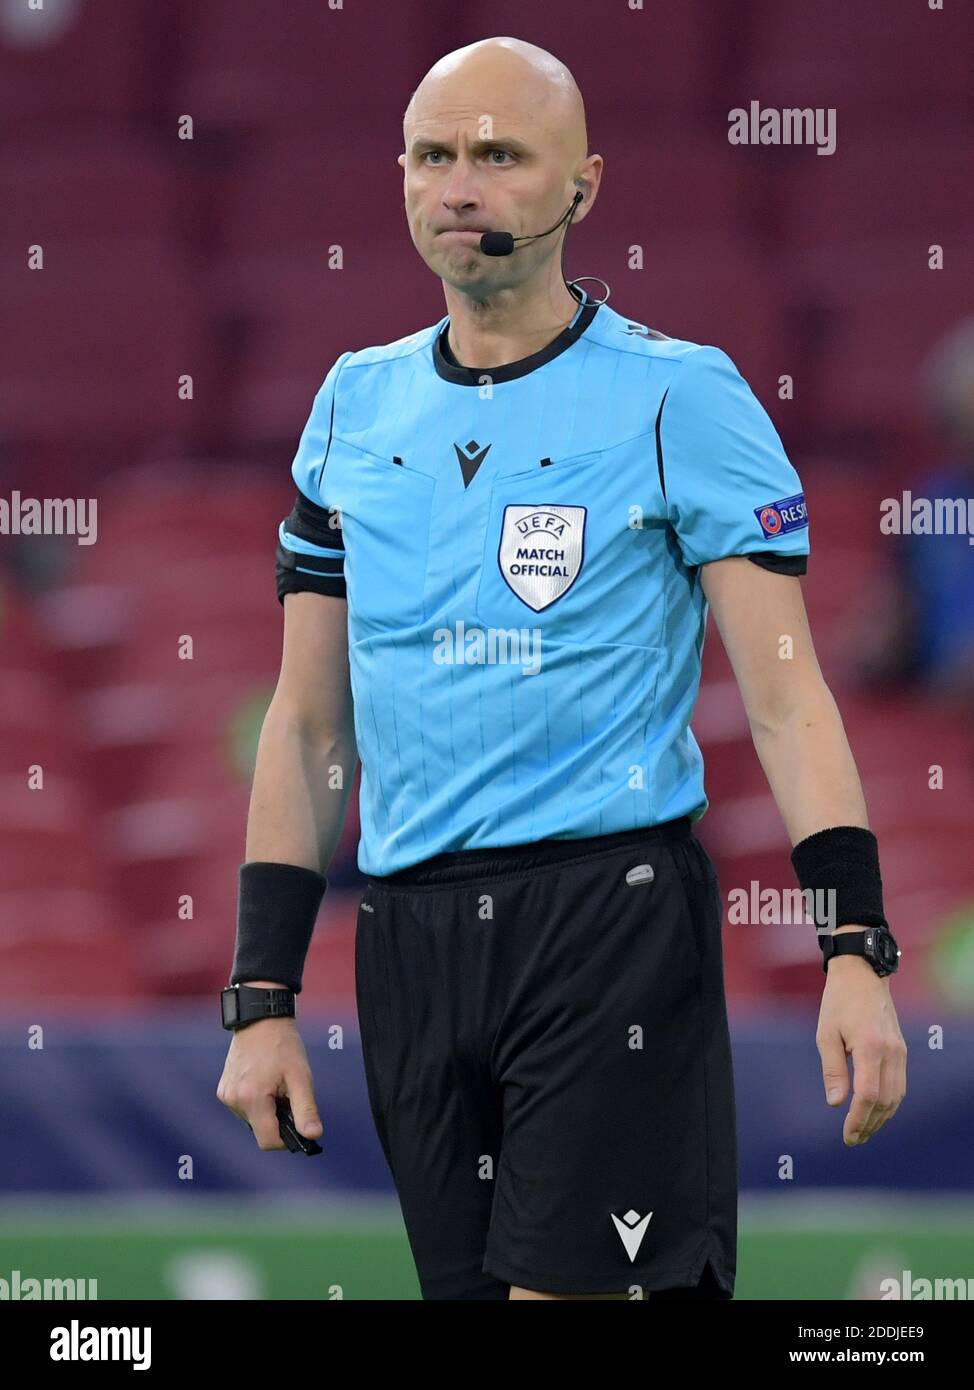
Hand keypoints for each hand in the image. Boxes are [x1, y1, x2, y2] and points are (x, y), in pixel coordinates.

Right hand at [217, 1002, 322, 1150]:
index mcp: (251, 1098)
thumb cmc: (283, 1045)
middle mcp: (234, 1100)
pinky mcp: (224, 1090)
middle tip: (287, 1094)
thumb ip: (306, 1109)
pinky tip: (263, 1081)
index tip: (297, 1122)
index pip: (268, 1141)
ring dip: (266, 1110)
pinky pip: (243, 1108)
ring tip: (274, 1084)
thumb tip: (313, 1135)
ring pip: (252, 1120)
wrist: (261, 1020)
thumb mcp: (301, 1076)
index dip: (286, 1139)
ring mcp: (226, 1096)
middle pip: (260, 1130)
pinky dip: (256, 1102)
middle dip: (277, 1119)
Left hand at [816, 927, 906, 1145]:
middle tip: (853, 1139)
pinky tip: (876, 1111)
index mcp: (871, 1047)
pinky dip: (889, 1103)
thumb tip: (836, 1104)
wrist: (863, 974)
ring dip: (881, 1118)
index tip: (847, 1135)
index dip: (858, 1119)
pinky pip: (900, 1084)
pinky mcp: (901, 1050)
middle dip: (869, 1125)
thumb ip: (833, 1070)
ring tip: (863, 1131)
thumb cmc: (839, 1002)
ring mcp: (900, 1051)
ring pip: (897, 1096)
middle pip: (886, 1101)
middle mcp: (891, 1052)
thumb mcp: (826, 1033)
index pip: (869, 1095)